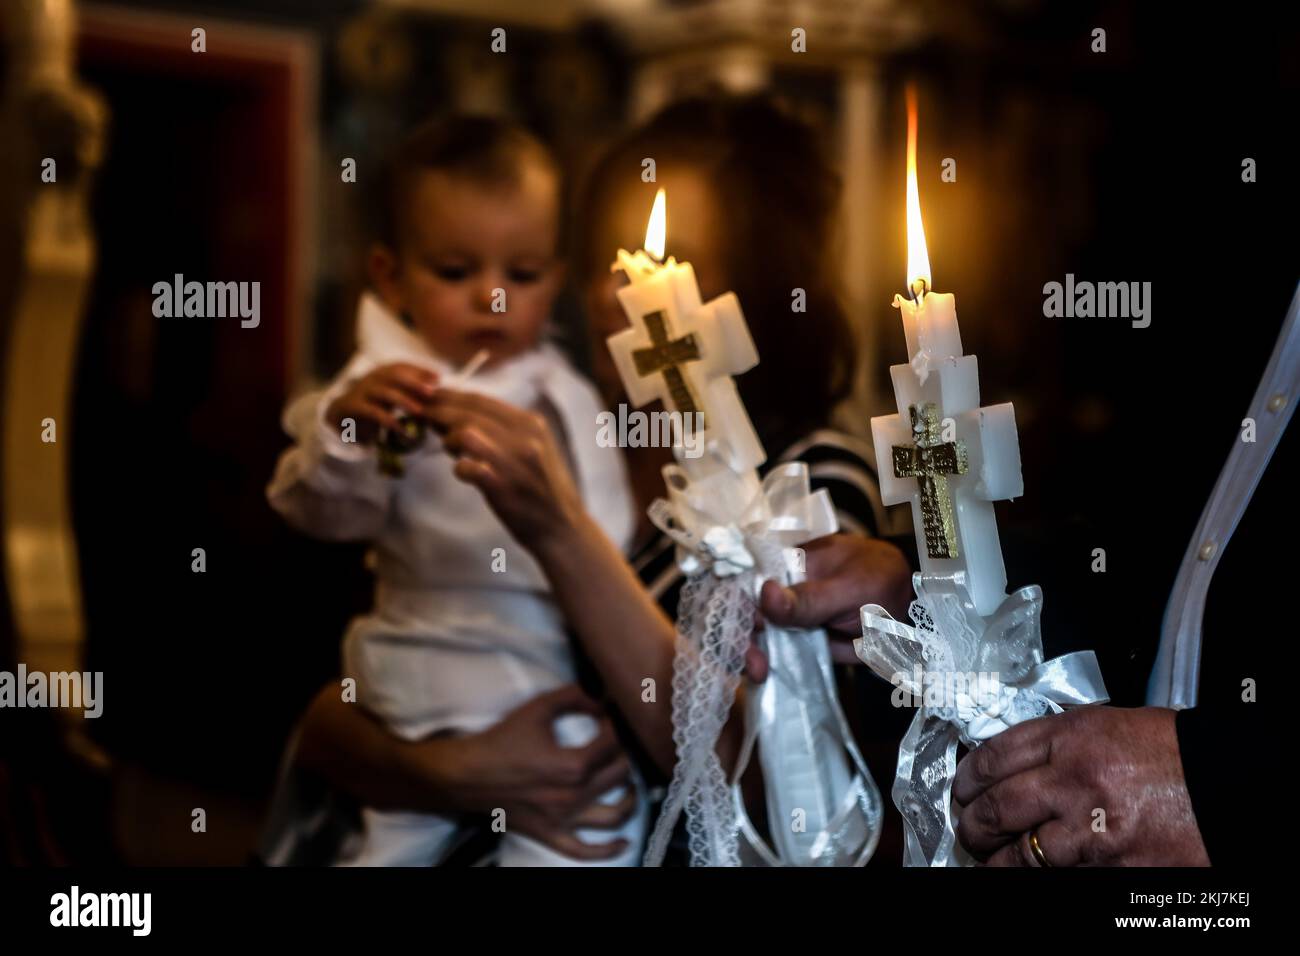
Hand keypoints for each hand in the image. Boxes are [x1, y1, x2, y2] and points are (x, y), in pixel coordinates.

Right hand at [324, 363, 438, 443]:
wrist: (342, 413)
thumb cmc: (374, 402)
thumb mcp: (393, 393)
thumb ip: (410, 388)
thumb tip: (438, 382)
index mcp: (382, 371)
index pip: (402, 366)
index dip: (420, 370)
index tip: (439, 377)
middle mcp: (372, 378)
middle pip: (394, 376)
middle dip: (414, 383)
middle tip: (431, 392)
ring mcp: (362, 391)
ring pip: (384, 392)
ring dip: (403, 400)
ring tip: (419, 411)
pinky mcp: (354, 406)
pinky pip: (372, 412)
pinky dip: (387, 420)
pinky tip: (401, 428)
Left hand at [423, 389, 586, 549]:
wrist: (563, 526)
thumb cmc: (542, 487)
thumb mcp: (534, 447)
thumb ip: (505, 429)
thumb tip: (463, 413)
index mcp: (531, 423)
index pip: (481, 400)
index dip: (450, 396)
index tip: (430, 398)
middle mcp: (525, 437)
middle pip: (469, 412)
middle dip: (439, 411)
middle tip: (422, 415)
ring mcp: (514, 461)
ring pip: (466, 433)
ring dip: (449, 438)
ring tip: (448, 447)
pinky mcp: (503, 486)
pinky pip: (467, 467)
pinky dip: (459, 468)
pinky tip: (462, 472)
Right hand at [427, 685, 637, 860]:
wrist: (467, 774)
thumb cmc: (502, 741)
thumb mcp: (539, 708)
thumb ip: (576, 696)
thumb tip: (603, 696)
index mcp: (574, 764)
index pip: (615, 743)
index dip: (618, 725)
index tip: (611, 718)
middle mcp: (574, 795)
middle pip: (621, 775)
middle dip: (626, 755)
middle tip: (619, 745)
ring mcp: (563, 819)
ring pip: (615, 816)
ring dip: (630, 799)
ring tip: (630, 787)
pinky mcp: (551, 835)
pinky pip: (585, 851)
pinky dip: (609, 850)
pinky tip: (623, 842)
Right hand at [745, 533, 912, 681]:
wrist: (910, 609)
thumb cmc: (881, 583)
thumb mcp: (849, 589)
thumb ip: (808, 597)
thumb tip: (764, 594)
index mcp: (789, 561)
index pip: (749, 576)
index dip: (740, 600)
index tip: (748, 627)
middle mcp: (781, 587)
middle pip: (747, 607)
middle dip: (743, 634)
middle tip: (754, 661)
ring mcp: (788, 615)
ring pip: (756, 632)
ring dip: (751, 653)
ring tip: (758, 672)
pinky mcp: (797, 638)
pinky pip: (774, 649)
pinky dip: (764, 662)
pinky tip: (760, 675)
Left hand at [952, 706, 1209, 865]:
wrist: (1228, 785)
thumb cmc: (1173, 754)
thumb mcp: (1108, 726)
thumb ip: (1059, 742)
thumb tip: (1013, 763)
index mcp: (1072, 736)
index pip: (994, 755)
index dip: (967, 777)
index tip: (960, 789)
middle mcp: (1075, 779)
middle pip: (996, 807)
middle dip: (972, 824)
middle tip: (968, 830)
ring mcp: (1093, 828)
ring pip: (1020, 855)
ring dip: (997, 862)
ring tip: (990, 861)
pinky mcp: (1113, 867)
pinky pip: (1060, 877)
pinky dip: (1042, 877)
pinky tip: (1032, 874)